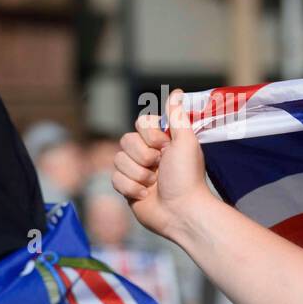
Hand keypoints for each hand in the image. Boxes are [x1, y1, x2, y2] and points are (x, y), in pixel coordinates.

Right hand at [112, 90, 215, 240]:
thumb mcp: (186, 142)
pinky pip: (115, 179)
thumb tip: (177, 92)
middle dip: (143, 156)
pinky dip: (131, 188)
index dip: (149, 135)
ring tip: (155, 184)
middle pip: (126, 140)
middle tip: (161, 167)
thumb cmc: (187, 177)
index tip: (165, 146)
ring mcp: (136, 171)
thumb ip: (178, 116)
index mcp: (163, 142)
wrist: (182, 211)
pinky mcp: (127, 188)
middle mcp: (148, 154)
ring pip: (118, 160)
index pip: (140, 123)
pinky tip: (145, 195)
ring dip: (139, 174)